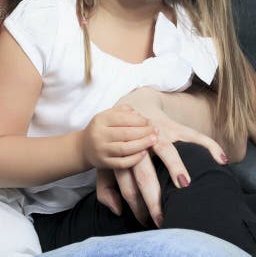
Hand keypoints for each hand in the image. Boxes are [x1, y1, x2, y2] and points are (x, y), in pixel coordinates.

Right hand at [81, 105, 155, 168]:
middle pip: (125, 133)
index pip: (122, 118)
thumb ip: (122, 111)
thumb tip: (138, 114)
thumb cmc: (101, 130)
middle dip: (144, 132)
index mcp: (99, 120)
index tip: (149, 121)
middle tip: (156, 131)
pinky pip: (122, 163)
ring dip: (142, 144)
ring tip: (154, 140)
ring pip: (124, 148)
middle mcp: (98, 135)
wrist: (83, 147)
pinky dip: (135, 159)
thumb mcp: (106, 116)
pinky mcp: (103, 163)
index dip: (138, 120)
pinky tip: (144, 153)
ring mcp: (100, 150)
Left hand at [99, 89, 227, 225]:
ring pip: (166, 150)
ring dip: (174, 166)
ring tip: (184, 183)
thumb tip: (117, 210)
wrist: (132, 105)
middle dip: (153, 196)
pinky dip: (208, 146)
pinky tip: (220, 160)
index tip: (148, 221)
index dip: (137, 205)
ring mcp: (157, 134)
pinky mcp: (174, 126)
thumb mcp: (108, 162)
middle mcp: (138, 146)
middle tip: (162, 217)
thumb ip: (106, 188)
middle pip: (145, 173)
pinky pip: (193, 135)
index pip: (127, 185)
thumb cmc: (120, 142)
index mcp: (122, 157)